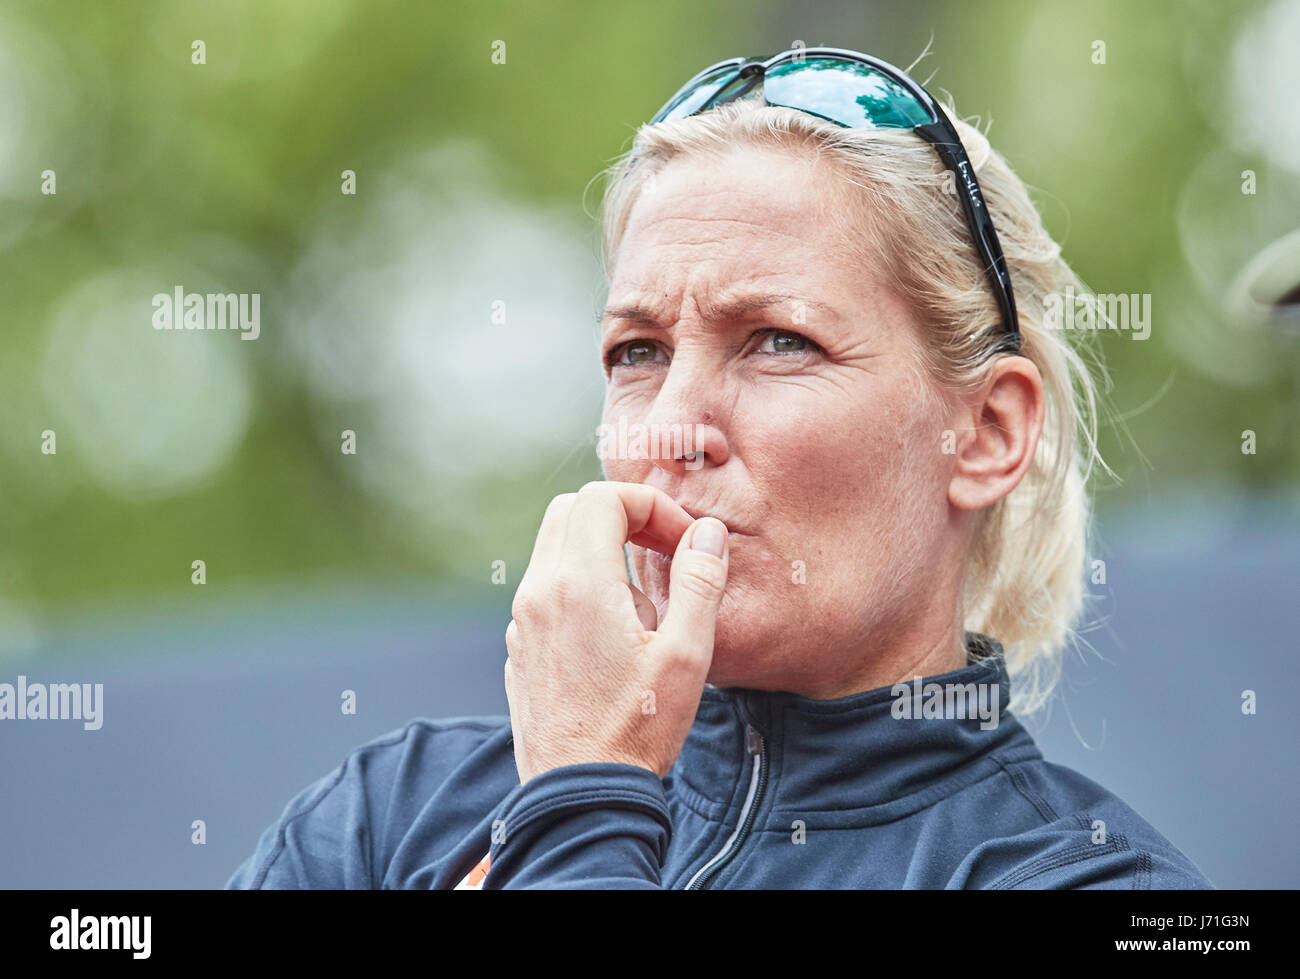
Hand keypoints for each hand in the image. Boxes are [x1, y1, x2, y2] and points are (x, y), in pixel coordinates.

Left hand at [504, 481, 729, 781]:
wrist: (580, 796)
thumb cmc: (636, 728)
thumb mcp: (687, 654)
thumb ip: (699, 582)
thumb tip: (708, 533)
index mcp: (579, 583)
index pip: (602, 498)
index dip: (649, 505)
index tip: (682, 541)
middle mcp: (539, 593)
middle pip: (570, 511)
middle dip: (621, 517)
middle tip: (663, 552)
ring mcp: (522, 622)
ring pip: (553, 549)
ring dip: (600, 552)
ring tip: (644, 606)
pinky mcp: (519, 648)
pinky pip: (545, 591)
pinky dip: (579, 586)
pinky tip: (614, 635)